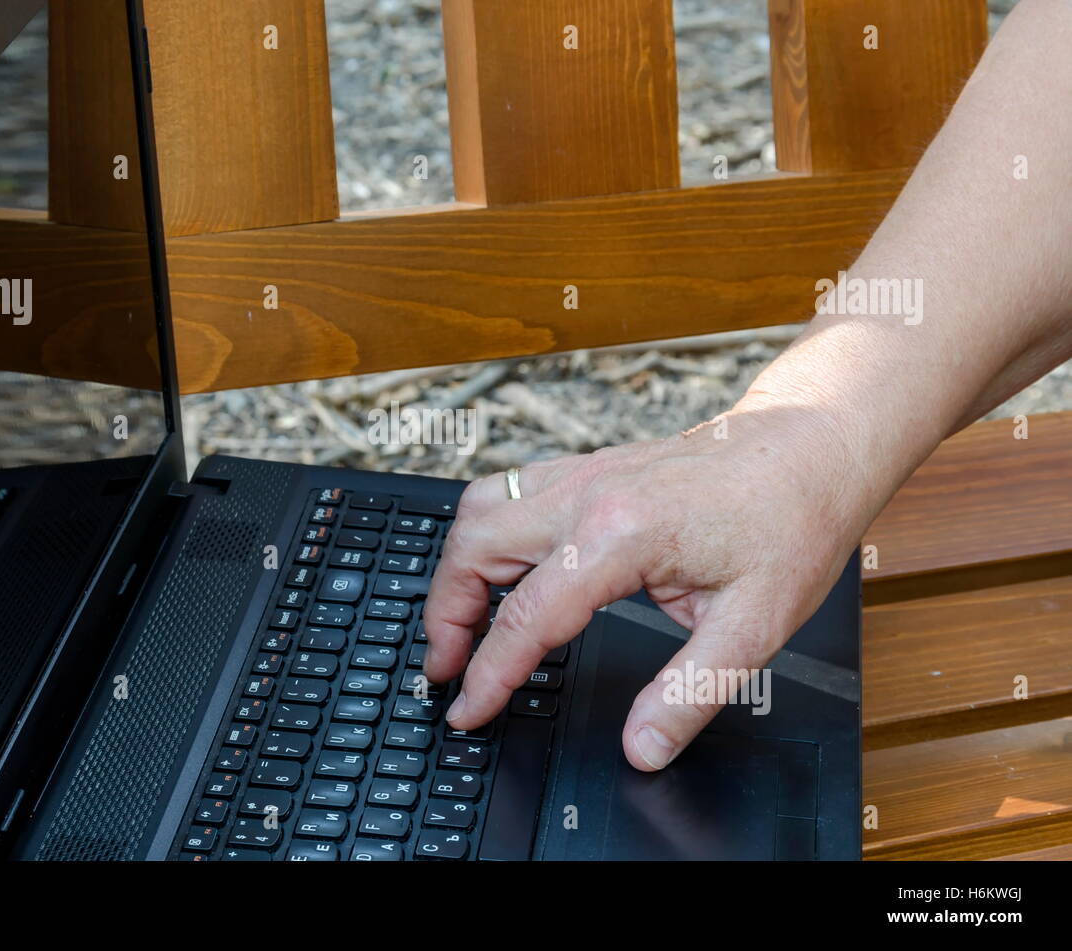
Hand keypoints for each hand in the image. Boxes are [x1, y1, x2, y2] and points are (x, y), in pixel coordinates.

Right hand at [422, 404, 876, 770]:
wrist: (812, 446)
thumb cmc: (790, 522)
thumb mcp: (755, 626)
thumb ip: (691, 693)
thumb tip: (644, 747)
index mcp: (621, 533)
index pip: (527, 617)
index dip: (489, 675)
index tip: (468, 712)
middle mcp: (586, 493)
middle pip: (473, 549)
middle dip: (445, 615)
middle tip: (447, 670)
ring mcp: (582, 471)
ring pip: (479, 510)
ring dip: (457, 569)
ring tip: (462, 625)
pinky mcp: (588, 466)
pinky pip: (507, 492)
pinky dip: (483, 535)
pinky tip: (500, 569)